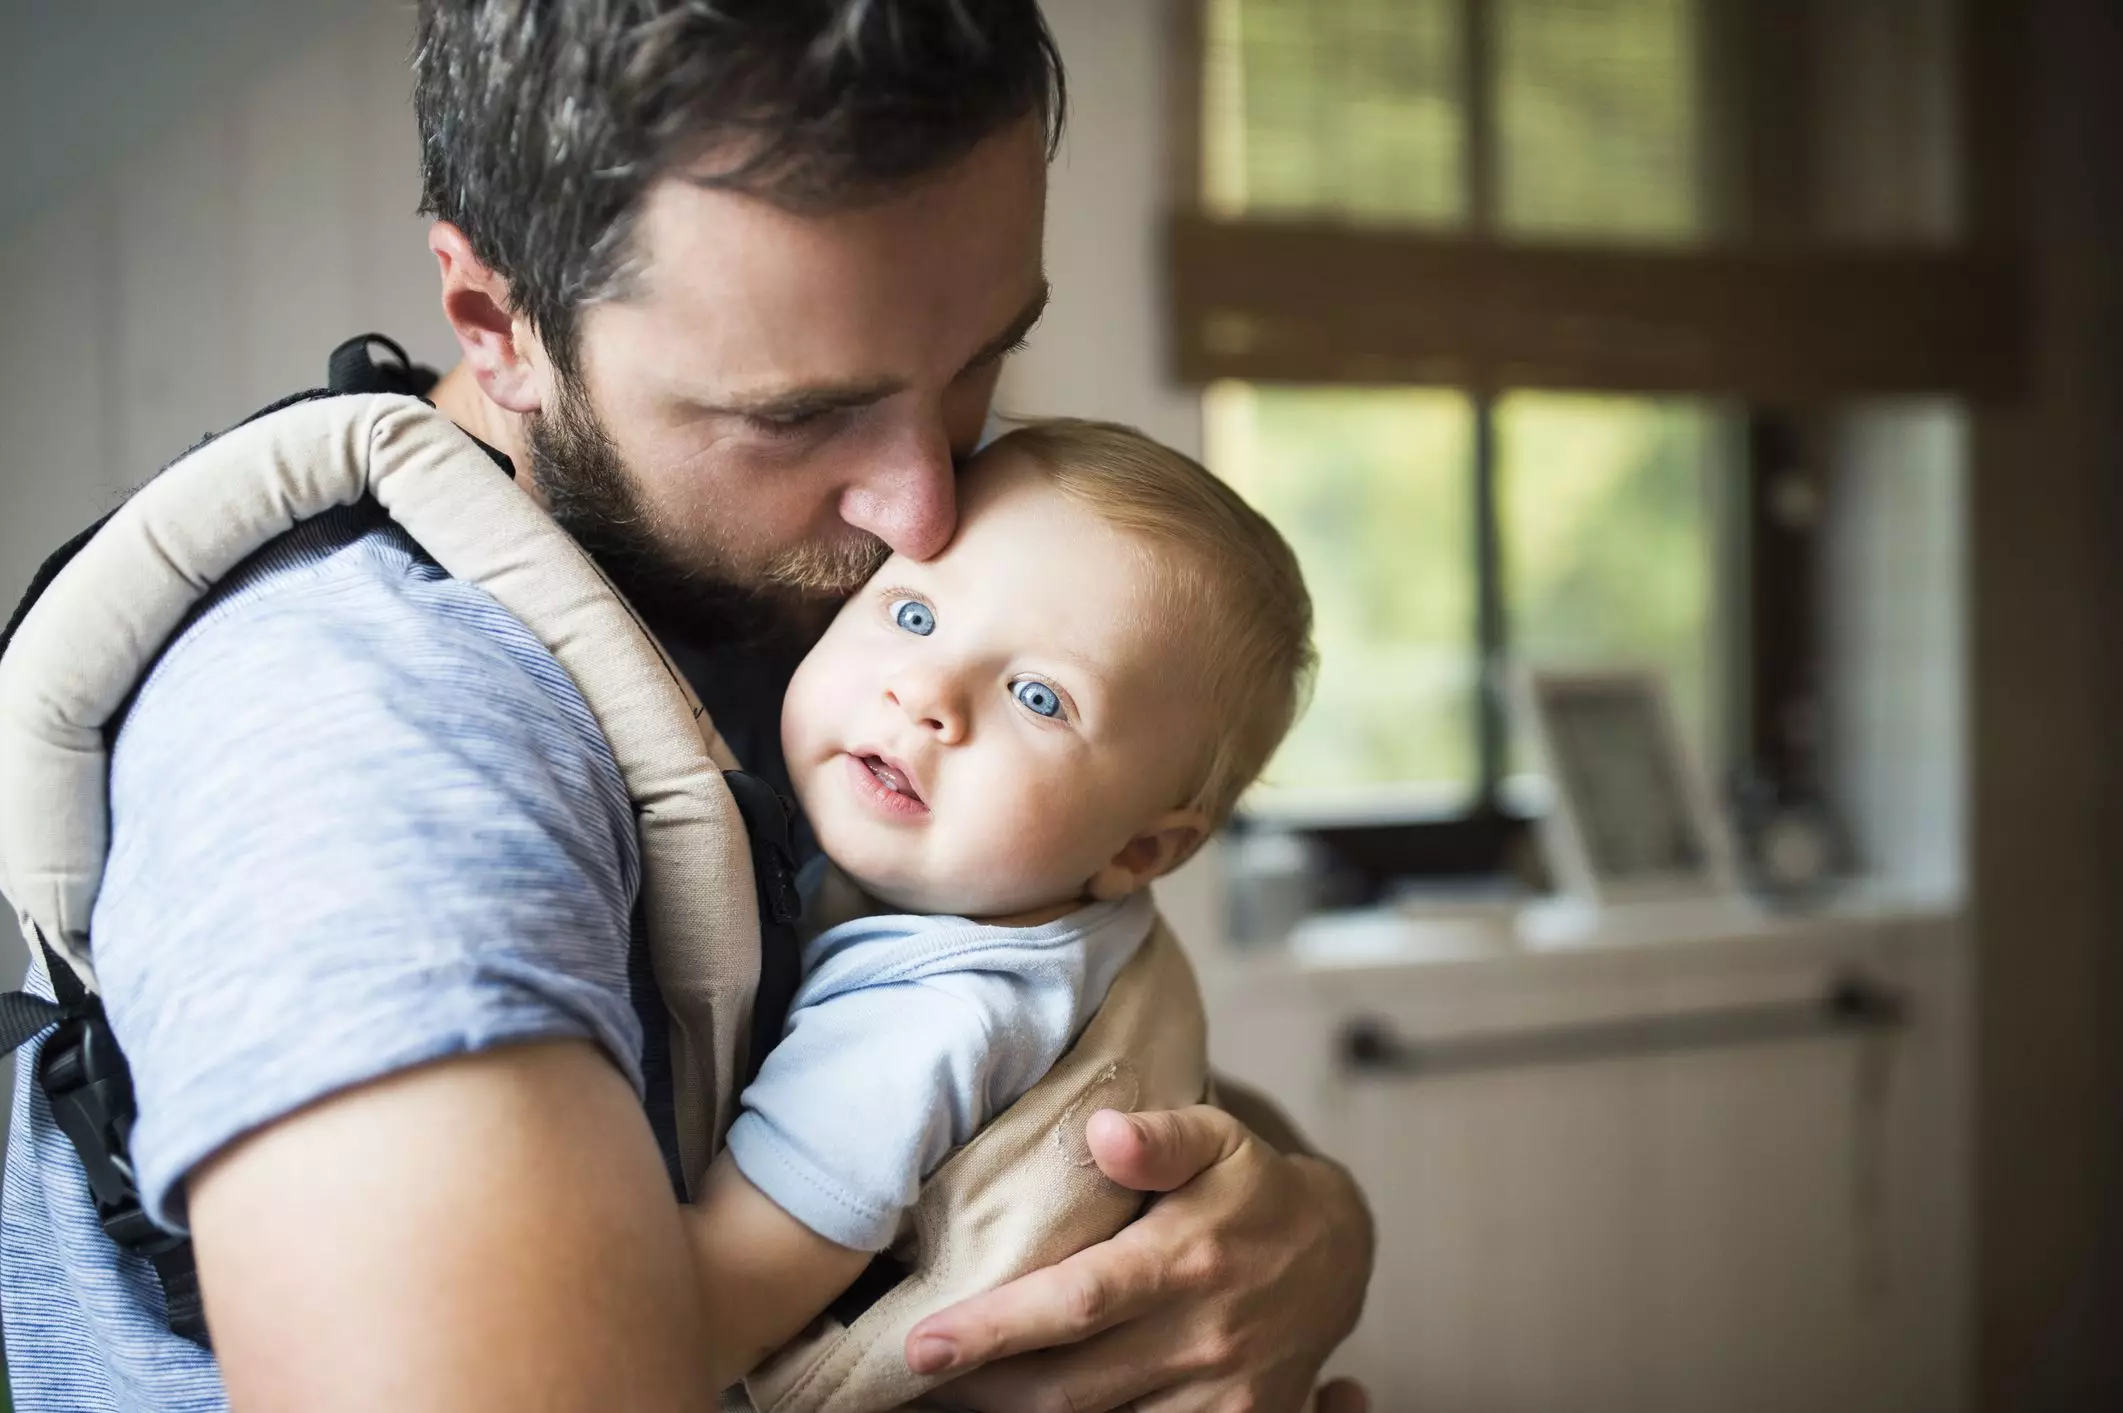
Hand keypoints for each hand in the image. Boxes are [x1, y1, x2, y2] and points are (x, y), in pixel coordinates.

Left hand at [909, 1104, 1374, 1412]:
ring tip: (963, 1393)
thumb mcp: (1218, 1138)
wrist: (1339, 1257)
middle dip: (983, 1387)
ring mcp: (1223, 1399)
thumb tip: (1102, 1131)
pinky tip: (1032, 1407)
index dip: (996, 1327)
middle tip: (918, 1374)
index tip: (924, 1343)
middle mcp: (1204, 1338)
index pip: (1078, 1301)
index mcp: (1188, 1260)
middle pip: (1069, 1386)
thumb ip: (1160, 1135)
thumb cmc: (1253, 1189)